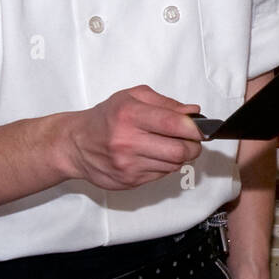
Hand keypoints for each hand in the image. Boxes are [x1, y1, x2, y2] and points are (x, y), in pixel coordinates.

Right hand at [66, 86, 202, 190]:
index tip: (202, 129)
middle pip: (180, 150)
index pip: (174, 124)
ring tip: (170, 146)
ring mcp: (128, 164)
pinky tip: (153, 156)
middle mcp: (128, 140)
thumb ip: (165, 103)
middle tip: (192, 141)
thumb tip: (193, 112)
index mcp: (130, 114)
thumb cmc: (105, 118)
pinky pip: (161, 175)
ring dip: (179, 157)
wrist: (75, 144)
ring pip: (173, 165)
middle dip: (193, 146)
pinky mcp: (129, 181)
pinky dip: (164, 166)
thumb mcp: (132, 98)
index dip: (195, 128)